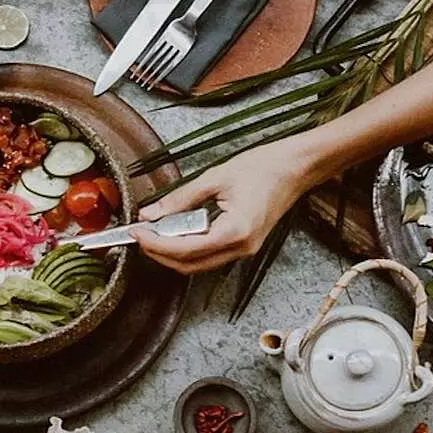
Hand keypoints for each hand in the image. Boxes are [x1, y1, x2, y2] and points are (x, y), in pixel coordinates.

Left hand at [132, 138, 318, 273]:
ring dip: (173, 253)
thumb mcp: (215, 178)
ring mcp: (245, 249)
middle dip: (160, 254)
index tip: (136, 232)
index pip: (185, 250)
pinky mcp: (245, 245)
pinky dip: (189, 248)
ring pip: (199, 264)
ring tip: (154, 233)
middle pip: (190, 265)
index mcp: (235, 232)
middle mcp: (241, 248)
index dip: (156, 244)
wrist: (296, 167)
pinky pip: (211, 255)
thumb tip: (151, 213)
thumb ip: (180, 199)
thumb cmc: (264, 167)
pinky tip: (176, 232)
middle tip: (140, 235)